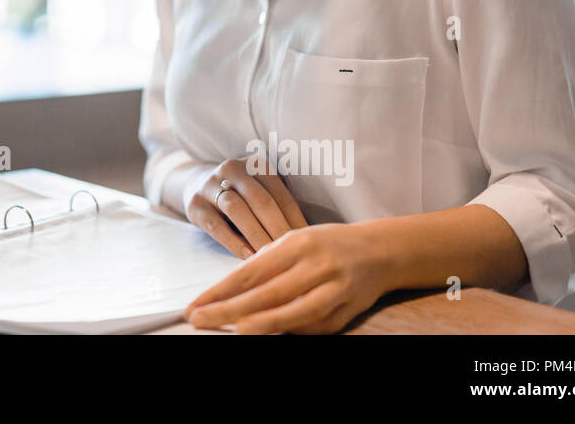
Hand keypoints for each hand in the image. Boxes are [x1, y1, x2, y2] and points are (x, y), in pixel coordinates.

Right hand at [181, 158, 309, 259]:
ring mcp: (210, 185)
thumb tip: (310, 237)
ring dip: (257, 235)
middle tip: (293, 253)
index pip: (280, 194)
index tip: (308, 242)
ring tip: (271, 256)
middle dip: (278, 228)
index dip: (295, 218)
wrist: (196, 185)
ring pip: (237, 210)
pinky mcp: (195, 205)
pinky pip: (216, 225)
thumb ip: (279, 208)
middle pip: (260, 200)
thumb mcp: (259, 191)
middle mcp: (232, 168)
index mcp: (256, 164)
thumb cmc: (241, 196)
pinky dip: (234, 242)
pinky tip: (248, 258)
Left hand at [184, 221, 390, 333]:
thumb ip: (265, 263)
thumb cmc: (325, 245)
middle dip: (229, 309)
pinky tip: (268, 333)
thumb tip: (229, 290)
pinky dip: (291, 331)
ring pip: (293, 312)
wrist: (378, 251)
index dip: (219, 290)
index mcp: (295, 244)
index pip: (249, 271)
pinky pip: (314, 326)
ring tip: (235, 331)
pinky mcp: (346, 311)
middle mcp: (314, 265)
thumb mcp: (294, 241)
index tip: (195, 304)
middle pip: (266, 293)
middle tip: (200, 320)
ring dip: (262, 324)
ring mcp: (333, 289)